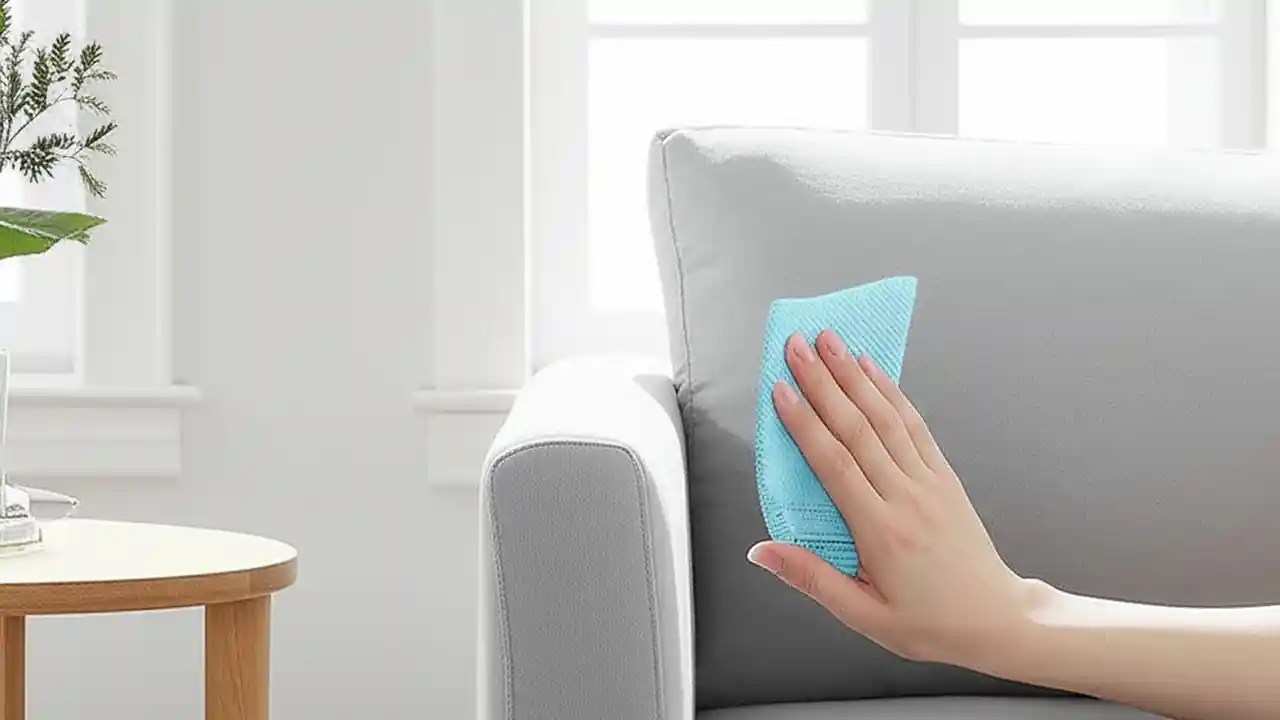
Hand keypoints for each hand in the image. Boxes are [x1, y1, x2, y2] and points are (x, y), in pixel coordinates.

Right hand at [748, 331, 1040, 670]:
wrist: (997, 619)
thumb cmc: (929, 623)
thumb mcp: (863, 615)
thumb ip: (810, 578)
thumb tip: (761, 551)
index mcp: (881, 532)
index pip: (835, 465)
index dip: (805, 424)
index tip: (779, 390)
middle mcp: (906, 498)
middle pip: (857, 428)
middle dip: (823, 382)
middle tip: (796, 346)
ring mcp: (929, 482)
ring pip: (887, 417)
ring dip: (855, 375)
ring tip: (830, 341)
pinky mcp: (944, 476)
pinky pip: (915, 425)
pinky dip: (892, 392)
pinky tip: (873, 369)